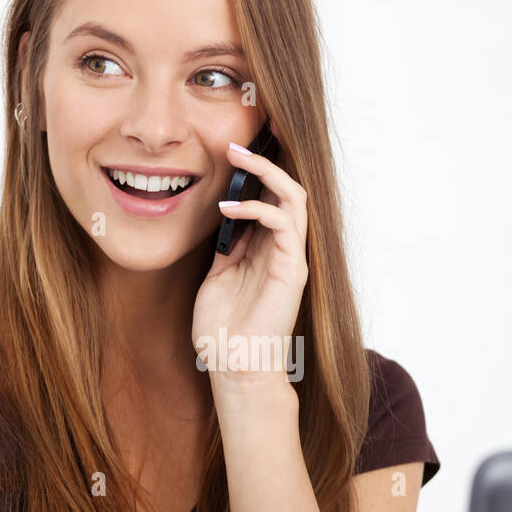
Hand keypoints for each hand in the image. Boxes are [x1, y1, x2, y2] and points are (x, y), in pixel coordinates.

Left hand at [191, 142, 307, 376]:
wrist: (235, 366)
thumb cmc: (223, 330)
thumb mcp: (217, 278)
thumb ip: (226, 249)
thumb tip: (223, 220)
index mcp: (266, 249)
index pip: (270, 198)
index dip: (255, 173)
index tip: (229, 153)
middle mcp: (284, 249)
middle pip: (287, 189)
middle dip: (263, 162)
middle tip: (234, 145)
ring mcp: (291, 257)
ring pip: (294, 197)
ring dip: (266, 172)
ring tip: (237, 158)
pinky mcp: (293, 268)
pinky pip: (286, 223)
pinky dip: (258, 207)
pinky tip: (229, 207)